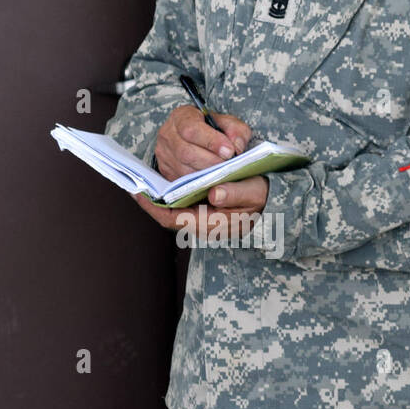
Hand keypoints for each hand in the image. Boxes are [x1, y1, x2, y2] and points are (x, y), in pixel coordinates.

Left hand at [131, 175, 269, 236]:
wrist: (274, 202)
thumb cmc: (264, 196)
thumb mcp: (256, 192)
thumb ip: (237, 194)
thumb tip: (215, 193)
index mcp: (215, 223)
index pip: (175, 220)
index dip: (154, 208)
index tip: (138, 193)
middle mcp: (205, 225)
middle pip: (169, 216)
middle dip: (152, 202)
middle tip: (134, 184)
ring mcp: (204, 220)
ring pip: (174, 212)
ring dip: (160, 199)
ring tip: (143, 182)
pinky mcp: (204, 212)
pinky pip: (181, 207)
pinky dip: (170, 197)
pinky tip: (163, 183)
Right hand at [153, 105, 250, 180]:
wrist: (196, 137)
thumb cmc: (211, 129)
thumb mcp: (227, 123)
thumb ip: (236, 130)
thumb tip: (236, 146)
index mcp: (181, 117)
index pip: (191, 129)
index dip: (211, 142)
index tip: (229, 151)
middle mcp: (167, 134)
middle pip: (186, 152)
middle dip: (211, 161)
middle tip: (228, 165)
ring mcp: (164, 153)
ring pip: (184, 170)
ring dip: (206, 174)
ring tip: (222, 173)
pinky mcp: (165, 170)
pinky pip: (181, 181)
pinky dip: (199, 182)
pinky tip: (211, 178)